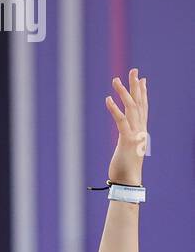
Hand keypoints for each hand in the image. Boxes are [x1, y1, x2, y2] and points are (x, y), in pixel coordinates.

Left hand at [105, 68, 147, 185]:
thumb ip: (128, 138)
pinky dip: (115, 109)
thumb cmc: (125, 166)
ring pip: (131, 108)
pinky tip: (108, 99)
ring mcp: (135, 134)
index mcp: (140, 130)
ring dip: (123, 93)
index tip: (141, 79)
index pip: (143, 107)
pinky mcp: (127, 140)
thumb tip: (127, 133)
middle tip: (134, 70)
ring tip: (116, 80)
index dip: (142, 92)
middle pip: (140, 103)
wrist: (128, 181)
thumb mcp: (128, 147)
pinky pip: (121, 121)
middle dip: (136, 86)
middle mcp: (140, 129)